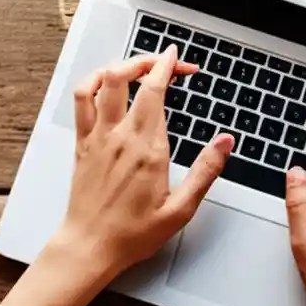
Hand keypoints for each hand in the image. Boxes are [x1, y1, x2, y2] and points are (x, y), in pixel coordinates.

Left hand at [53, 46, 234, 279]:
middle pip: (128, 77)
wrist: (90, 246)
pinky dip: (91, 81)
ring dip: (120, 64)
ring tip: (138, 65)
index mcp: (147, 149)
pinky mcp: (82, 144)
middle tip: (168, 62)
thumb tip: (224, 142)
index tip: (178, 59)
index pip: (155, 90)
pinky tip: (103, 80)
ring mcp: (97, 137)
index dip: (167, 67)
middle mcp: (119, 136)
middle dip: (151, 60)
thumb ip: (205, 171)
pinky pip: (80, 100)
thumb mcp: (181, 209)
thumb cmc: (132, 234)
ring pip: (102, 81)